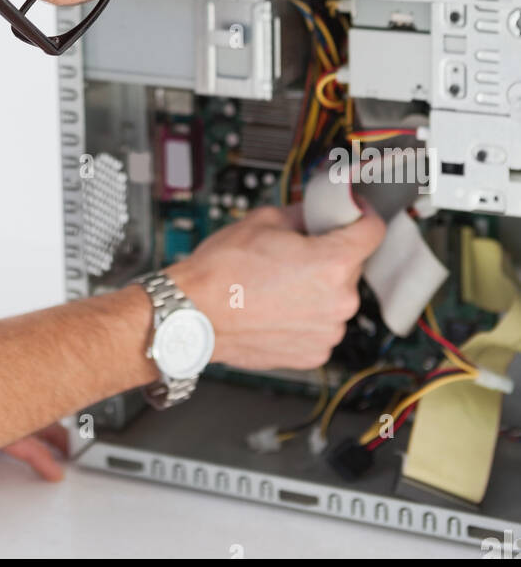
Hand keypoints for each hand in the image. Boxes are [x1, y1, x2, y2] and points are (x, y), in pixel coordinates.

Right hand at [169, 202, 385, 371]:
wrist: (194, 314)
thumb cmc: (222, 272)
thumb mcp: (264, 220)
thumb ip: (304, 214)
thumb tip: (318, 212)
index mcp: (332, 263)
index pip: (372, 231)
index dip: (363, 215)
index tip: (356, 214)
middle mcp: (339, 302)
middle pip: (350, 266)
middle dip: (329, 254)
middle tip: (294, 251)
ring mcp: (328, 332)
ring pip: (335, 298)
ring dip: (318, 288)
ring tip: (278, 283)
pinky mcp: (314, 354)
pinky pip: (321, 325)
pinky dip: (306, 315)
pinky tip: (277, 306)